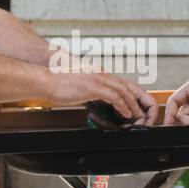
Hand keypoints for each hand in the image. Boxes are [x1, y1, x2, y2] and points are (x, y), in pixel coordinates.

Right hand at [44, 71, 158, 124]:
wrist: (45, 79)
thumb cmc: (58, 83)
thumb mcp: (78, 85)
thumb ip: (90, 90)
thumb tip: (96, 99)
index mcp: (97, 72)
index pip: (121, 82)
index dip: (132, 93)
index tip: (137, 104)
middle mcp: (100, 73)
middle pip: (126, 85)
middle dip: (137, 99)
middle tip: (143, 111)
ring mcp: (97, 79)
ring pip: (124, 91)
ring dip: (133, 104)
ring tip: (138, 115)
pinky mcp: (93, 87)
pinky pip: (114, 97)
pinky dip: (123, 106)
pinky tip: (126, 114)